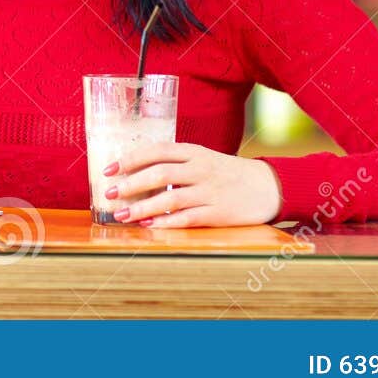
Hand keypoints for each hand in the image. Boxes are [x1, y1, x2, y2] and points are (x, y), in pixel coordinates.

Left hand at [102, 142, 282, 227]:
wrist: (268, 186)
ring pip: (170, 197)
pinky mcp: (218, 213)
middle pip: (160, 173)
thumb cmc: (227, 173)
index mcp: (194, 151)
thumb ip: (175, 162)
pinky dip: (166, 222)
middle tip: (109, 193)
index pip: (157, 150)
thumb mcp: (203, 158)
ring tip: (121, 215)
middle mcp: (201, 168)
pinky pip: (188, 218)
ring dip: (142, 207)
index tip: (108, 169)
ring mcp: (210, 191)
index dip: (130, 158)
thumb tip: (136, 172)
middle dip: (131, 184)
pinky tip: (149, 226)